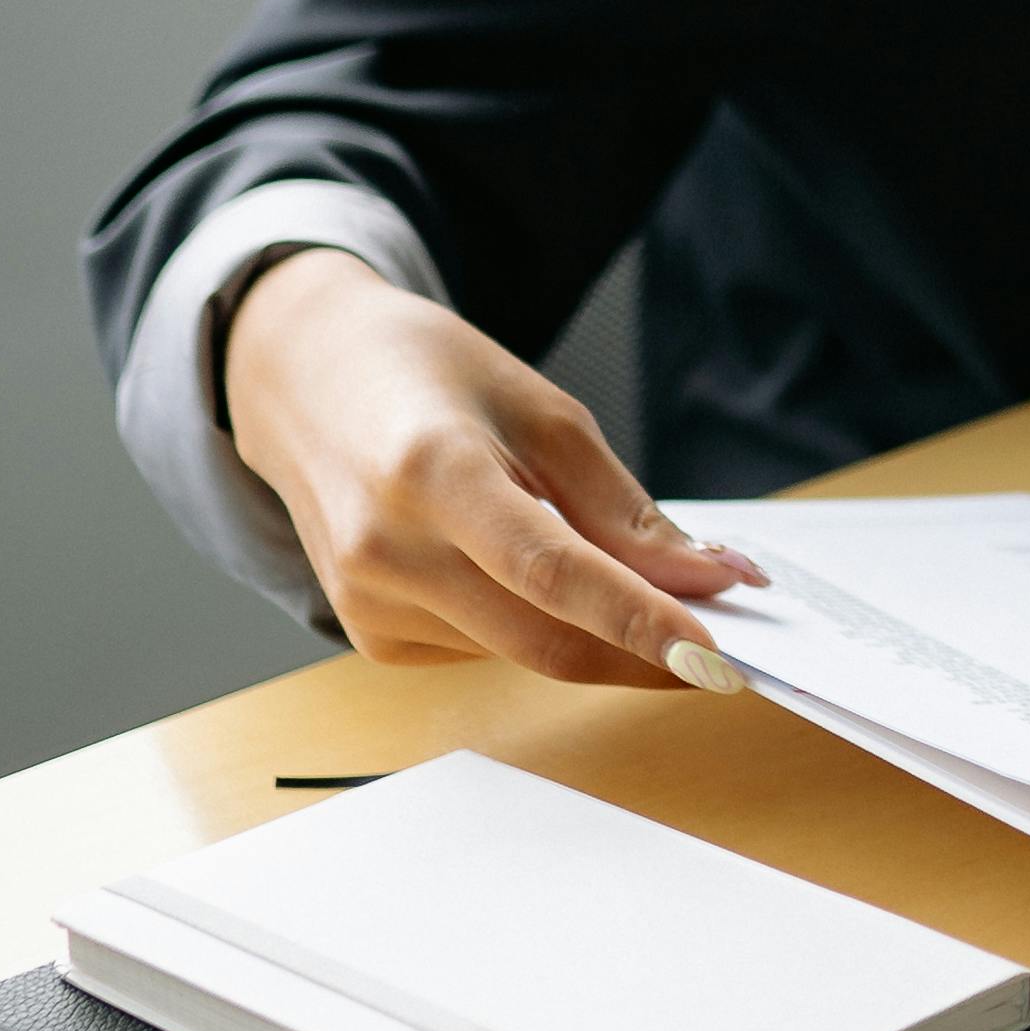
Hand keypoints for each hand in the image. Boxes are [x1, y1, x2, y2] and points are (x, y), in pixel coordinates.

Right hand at [219, 250, 765, 688]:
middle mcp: (386, 549)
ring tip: (636, 591)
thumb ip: (622, 508)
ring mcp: (367, 602)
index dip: (640, 620)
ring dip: (596, 639)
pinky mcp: (369, 634)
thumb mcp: (540, 411)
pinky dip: (535, 628)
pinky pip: (484, 650)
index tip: (717, 653)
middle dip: (644, 654)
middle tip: (724, 650)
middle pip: (544, 638)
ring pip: (522, 652)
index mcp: (432, 472)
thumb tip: (710, 578)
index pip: (552, 571)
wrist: (306, 382)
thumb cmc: (429, 376)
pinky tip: (527, 577)